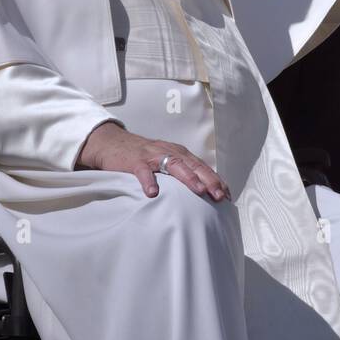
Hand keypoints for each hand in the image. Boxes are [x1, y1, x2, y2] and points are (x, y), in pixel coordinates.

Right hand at [76, 121, 230, 201]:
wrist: (112, 143)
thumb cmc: (143, 156)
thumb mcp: (165, 161)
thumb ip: (181, 172)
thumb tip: (201, 191)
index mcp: (179, 153)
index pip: (202, 166)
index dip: (216, 180)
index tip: (227, 195)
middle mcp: (169, 152)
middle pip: (193, 165)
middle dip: (209, 180)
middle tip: (219, 195)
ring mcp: (152, 155)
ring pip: (174, 165)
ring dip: (188, 177)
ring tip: (199, 190)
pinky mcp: (134, 161)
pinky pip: (143, 172)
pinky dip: (149, 181)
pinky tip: (153, 193)